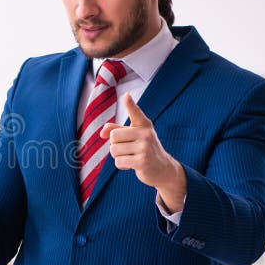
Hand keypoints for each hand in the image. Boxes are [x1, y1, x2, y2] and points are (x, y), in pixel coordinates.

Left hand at [100, 93, 186, 211]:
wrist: (162, 169)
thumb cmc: (144, 149)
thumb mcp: (133, 137)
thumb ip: (116, 130)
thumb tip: (101, 132)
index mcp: (143, 125)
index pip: (135, 112)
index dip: (130, 103)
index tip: (126, 95)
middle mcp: (145, 134)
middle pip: (113, 136)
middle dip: (115, 145)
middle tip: (127, 149)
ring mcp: (145, 147)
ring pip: (114, 150)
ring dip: (118, 157)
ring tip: (131, 157)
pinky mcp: (142, 161)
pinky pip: (119, 162)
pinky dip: (122, 165)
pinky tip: (132, 165)